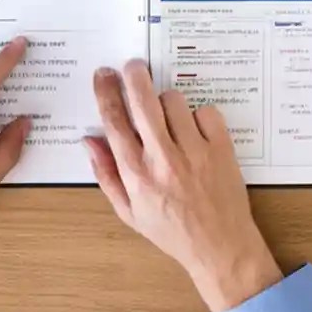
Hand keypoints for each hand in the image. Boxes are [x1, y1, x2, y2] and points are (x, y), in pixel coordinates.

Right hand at [85, 61, 282, 311]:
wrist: (219, 246)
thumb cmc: (172, 230)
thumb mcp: (129, 211)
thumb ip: (106, 173)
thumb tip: (89, 140)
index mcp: (137, 175)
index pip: (114, 122)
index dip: (105, 92)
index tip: (103, 74)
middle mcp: (164, 160)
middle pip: (143, 102)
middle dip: (134, 75)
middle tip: (132, 65)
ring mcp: (195, 152)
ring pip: (174, 100)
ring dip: (167, 101)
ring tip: (168, 116)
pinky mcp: (222, 148)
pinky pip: (206, 111)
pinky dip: (199, 115)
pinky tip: (195, 131)